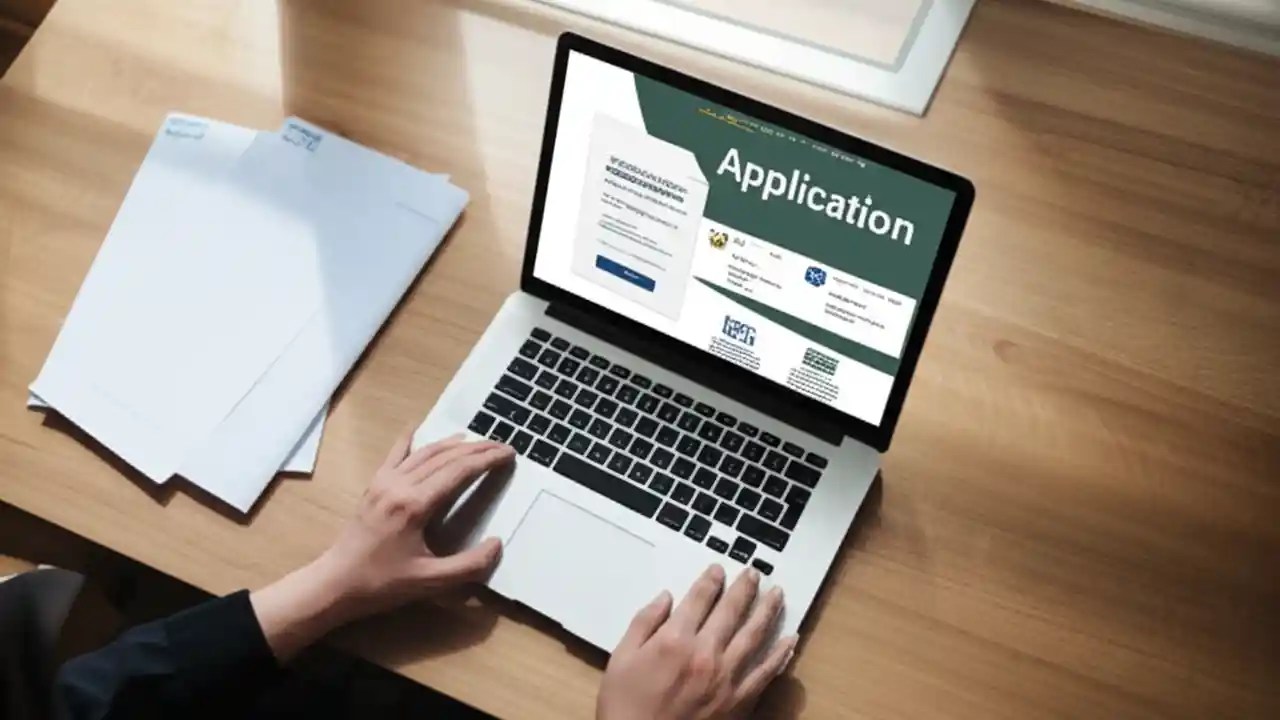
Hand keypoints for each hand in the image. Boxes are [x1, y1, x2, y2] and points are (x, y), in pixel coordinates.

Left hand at [251, 432, 513, 660]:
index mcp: (416, 505)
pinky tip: (419, 428)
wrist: (336, 584)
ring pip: (424, 453)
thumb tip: (497, 544)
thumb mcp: (430, 581)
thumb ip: (468, 565)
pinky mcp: (373, 486)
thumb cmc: (383, 584)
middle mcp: (400, 485)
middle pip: (445, 457)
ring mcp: (384, 482)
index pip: (459, 471)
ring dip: (453, 444)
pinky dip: (412, 440)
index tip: (508, 454)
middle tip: (501, 446)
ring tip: (476, 441)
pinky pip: (395, 455)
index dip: (486, 460)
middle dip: (477, 448)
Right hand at [597, 564, 796, 719]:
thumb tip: (665, 598)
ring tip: (777, 594)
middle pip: (731, 611)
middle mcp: (705, 654)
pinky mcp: (739, 701)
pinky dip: (781, 654)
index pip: (699, 598)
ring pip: (754, 635)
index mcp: (675, 640)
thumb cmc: (626, 706)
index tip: (718, 569)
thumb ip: (644, 622)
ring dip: (767, 611)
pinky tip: (790, 640)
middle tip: (754, 573)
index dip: (710, 580)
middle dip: (744, 588)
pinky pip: (766, 673)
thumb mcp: (621, 658)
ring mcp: (726, 678)